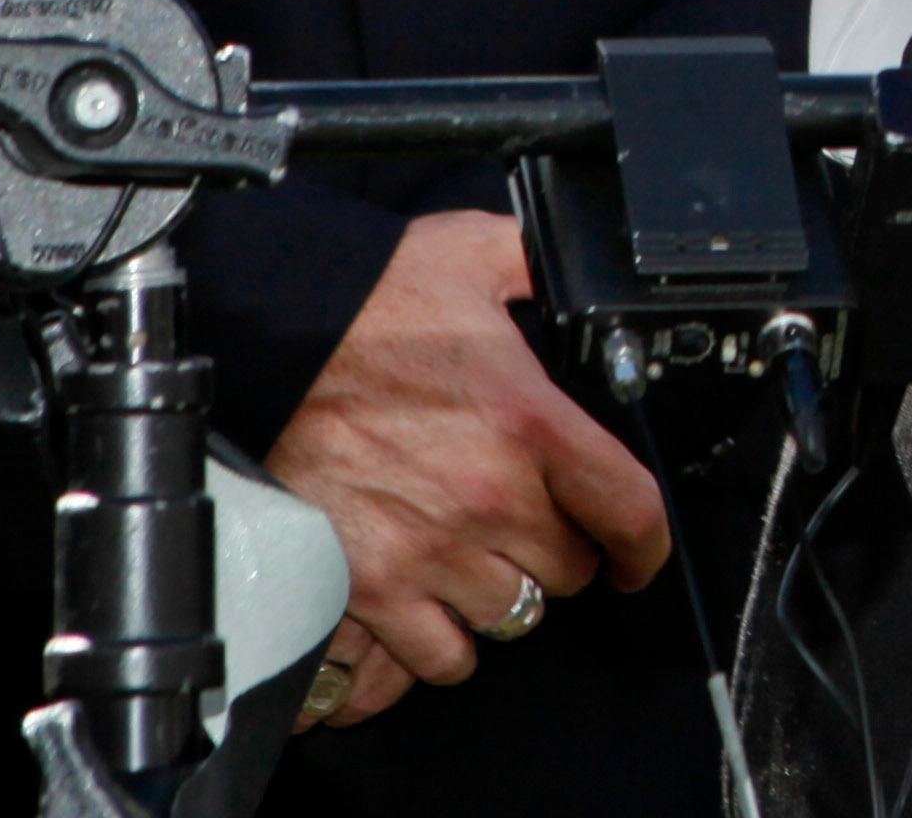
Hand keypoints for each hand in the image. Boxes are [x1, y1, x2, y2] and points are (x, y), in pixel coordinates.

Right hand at [268, 213, 668, 721]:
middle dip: (559, 551)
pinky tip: (433, 609)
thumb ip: (542, 266)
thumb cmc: (367, 299)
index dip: (645, 544)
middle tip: (530, 525)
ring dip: (501, 594)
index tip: (636, 554)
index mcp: (530, 423)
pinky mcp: (367, 587)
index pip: (630, 512)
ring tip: (479, 560)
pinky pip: (433, 658)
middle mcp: (489, 498)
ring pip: (508, 617)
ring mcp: (428, 550)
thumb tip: (578, 264)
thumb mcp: (479, 254)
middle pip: (568, 574)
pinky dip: (438, 643)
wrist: (266, 340)